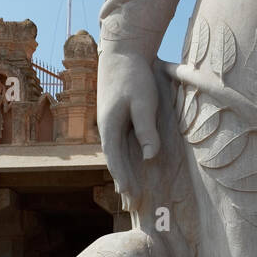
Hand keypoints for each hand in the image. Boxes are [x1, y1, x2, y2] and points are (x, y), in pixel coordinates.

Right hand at [97, 49, 161, 209]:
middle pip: (114, 161)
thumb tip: (150, 157)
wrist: (123, 52)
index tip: (132, 197)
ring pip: (116, 154)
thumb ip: (146, 129)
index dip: (124, 179)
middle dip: (123, 183)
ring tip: (130, 193)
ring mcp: (110, 122)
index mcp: (109, 126)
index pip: (116, 160)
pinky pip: (120, 144)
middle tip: (132, 205)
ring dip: (123, 173)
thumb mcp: (143, 102)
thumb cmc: (134, 76)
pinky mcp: (116, 117)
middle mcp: (106, 127)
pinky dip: (125, 159)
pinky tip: (131, 166)